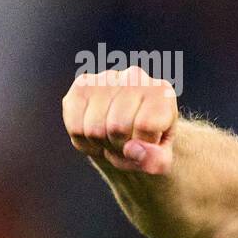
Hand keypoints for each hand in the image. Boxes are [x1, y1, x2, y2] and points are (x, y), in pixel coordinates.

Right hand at [62, 66, 178, 174]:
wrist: (132, 132)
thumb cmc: (149, 143)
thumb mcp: (162, 158)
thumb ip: (156, 159)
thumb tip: (132, 150)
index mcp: (161, 92)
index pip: (144, 126)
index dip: (143, 145)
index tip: (148, 143)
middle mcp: (134, 77)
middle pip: (116, 128)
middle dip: (120, 147)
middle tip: (128, 145)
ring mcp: (105, 78)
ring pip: (93, 130)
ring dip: (102, 146)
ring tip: (114, 140)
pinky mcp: (82, 87)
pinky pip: (75, 127)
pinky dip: (84, 142)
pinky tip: (97, 136)